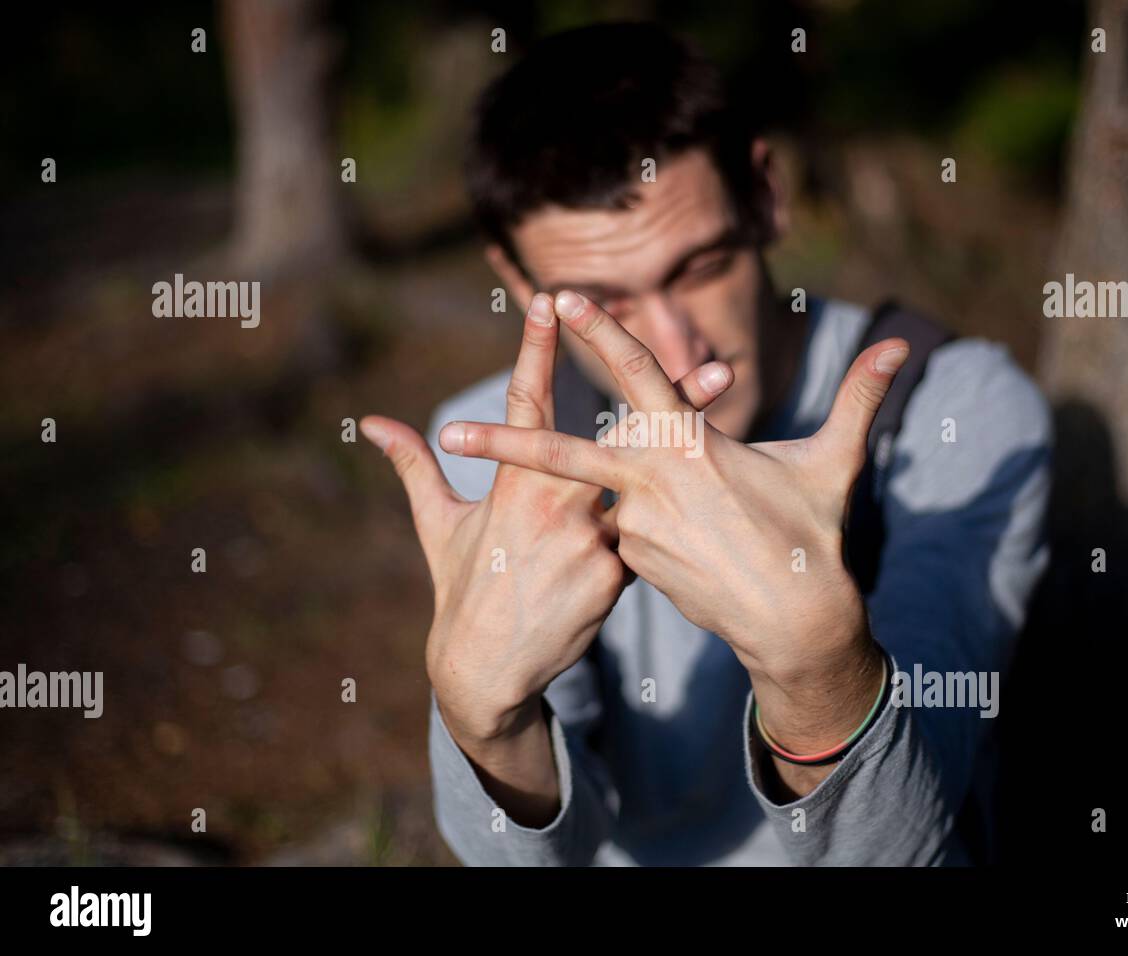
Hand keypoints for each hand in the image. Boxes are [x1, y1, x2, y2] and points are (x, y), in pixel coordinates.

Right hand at [361, 292, 734, 744]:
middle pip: (621, 436)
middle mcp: (555, 501)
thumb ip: (413, 467)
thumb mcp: (436, 525)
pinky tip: (689, 542)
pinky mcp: (614, 575)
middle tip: (721, 370)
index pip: (527, 400)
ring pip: (643, 492)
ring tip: (737, 444)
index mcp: (513, 480)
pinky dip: (658, 536)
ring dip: (686, 469)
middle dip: (672, 401)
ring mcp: (589, 538)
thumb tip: (370, 422)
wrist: (486, 669)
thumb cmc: (461, 587)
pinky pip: (645, 542)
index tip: (552, 298)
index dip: (537, 347)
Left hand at [438, 289, 908, 755]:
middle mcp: (653, 484)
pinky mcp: (635, 565)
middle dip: (508, 440)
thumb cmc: (816, 535)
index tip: (558, 300)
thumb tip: (903, 345)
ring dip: (622, 490)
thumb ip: (859, 397)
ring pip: (616, 492)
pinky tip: (694, 547)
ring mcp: (638, 530)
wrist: (797, 623)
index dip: (599, 334)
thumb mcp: (834, 462)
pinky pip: (627, 530)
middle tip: (450, 431)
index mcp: (691, 444)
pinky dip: (645, 524)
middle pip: (571, 452)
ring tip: (666, 511)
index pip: (638, 376)